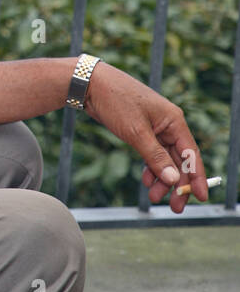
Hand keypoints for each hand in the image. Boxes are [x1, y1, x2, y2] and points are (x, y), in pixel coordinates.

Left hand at [84, 62, 209, 213]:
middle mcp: (168, 124)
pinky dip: (150, 167)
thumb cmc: (115, 102)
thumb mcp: (136, 132)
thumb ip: (155, 157)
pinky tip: (147, 180)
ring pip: (164, 159)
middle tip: (175, 207)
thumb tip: (174, 179)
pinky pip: (152, 153)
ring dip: (161, 178)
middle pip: (179, 160)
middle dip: (177, 184)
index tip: (201, 198)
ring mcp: (154, 127)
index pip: (191, 154)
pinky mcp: (141, 130)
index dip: (197, 177)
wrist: (90, 84)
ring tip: (153, 197)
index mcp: (174, 121)